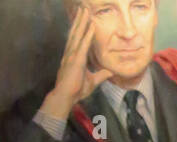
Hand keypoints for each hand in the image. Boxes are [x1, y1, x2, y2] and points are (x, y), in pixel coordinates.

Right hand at [43, 5, 112, 119]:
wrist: (66, 97)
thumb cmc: (76, 90)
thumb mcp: (92, 81)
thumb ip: (100, 75)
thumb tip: (110, 72)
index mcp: (74, 56)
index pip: (78, 38)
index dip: (80, 27)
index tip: (83, 17)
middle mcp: (71, 52)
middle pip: (76, 32)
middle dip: (80, 19)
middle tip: (83, 7)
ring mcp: (72, 55)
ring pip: (78, 34)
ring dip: (82, 21)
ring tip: (85, 10)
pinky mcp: (76, 60)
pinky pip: (83, 44)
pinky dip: (87, 34)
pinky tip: (91, 26)